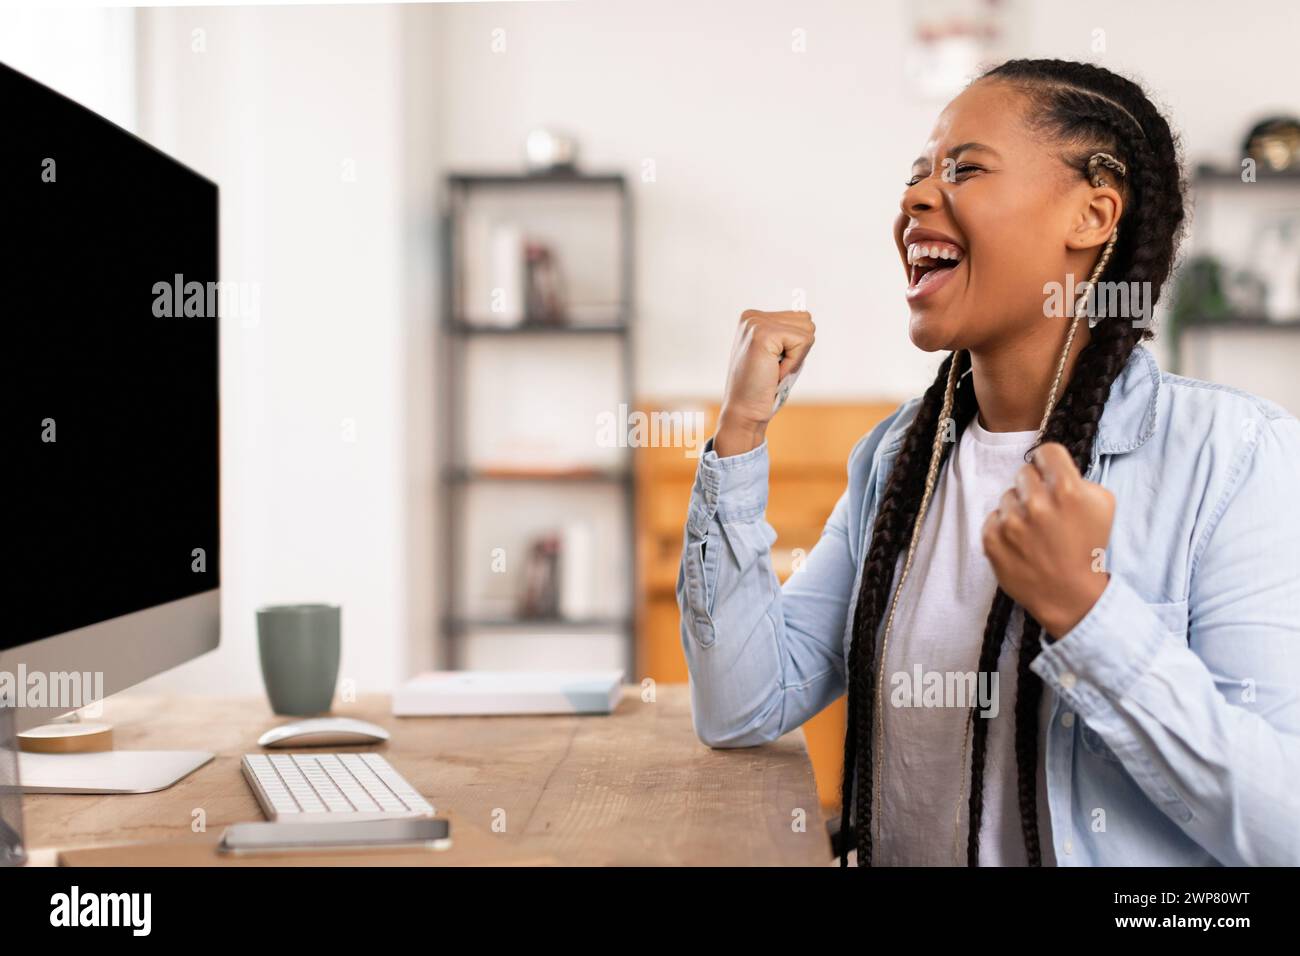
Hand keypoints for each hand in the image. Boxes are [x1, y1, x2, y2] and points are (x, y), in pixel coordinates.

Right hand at [714, 309, 813, 456]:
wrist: (744, 410)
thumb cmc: (763, 386)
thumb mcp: (777, 354)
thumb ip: (788, 334)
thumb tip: (807, 318)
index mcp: (754, 318)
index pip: (799, 318)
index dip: (797, 347)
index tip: (774, 364)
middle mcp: (752, 316)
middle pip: (805, 321)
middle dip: (799, 350)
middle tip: (775, 368)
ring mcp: (755, 323)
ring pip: (807, 330)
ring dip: (796, 357)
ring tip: (774, 370)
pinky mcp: (762, 333)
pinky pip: (803, 341)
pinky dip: (793, 363)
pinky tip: (774, 372)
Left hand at [981, 442, 1115, 639]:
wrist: (1069, 594)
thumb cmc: (1088, 547)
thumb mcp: (1102, 505)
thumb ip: (1078, 478)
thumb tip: (1052, 468)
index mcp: (1066, 489)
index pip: (1046, 451)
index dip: (1051, 464)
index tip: (1051, 476)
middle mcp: (1036, 503)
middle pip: (1024, 473)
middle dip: (1035, 487)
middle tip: (1046, 511)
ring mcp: (1010, 522)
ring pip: (1007, 496)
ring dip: (1019, 509)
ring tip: (1035, 532)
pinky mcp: (991, 539)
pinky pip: (993, 518)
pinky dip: (1004, 528)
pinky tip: (1021, 543)